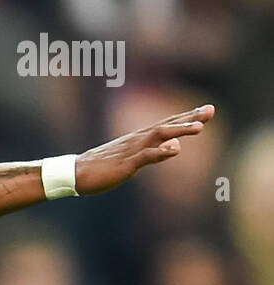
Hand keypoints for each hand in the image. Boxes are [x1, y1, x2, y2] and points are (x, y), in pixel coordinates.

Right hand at [75, 104, 213, 195]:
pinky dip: (160, 152)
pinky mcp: (124, 165)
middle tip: (210, 110)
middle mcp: (136, 140)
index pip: (166, 124)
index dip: (186, 117)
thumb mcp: (130, 160)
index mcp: (137, 140)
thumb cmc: (99, 168)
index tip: (205, 110)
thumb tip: (173, 148)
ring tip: (199, 127)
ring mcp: (130, 151)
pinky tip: (174, 149)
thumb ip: (152, 154)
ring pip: (158, 137)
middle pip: (166, 125)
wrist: (73, 174)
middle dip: (189, 118)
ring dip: (179, 130)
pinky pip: (144, 157)